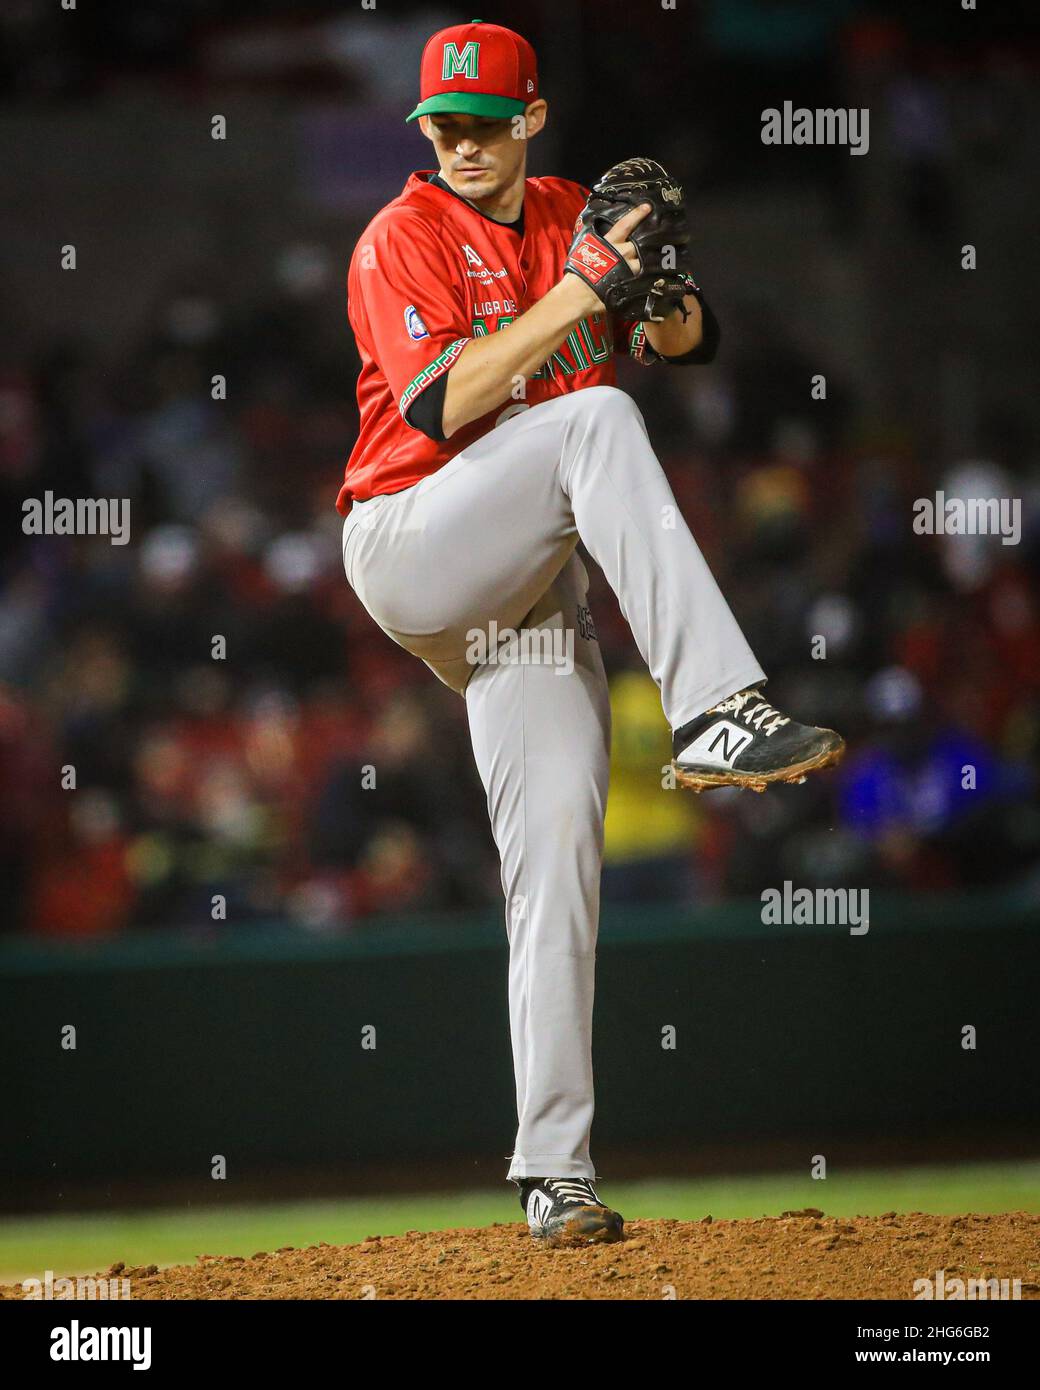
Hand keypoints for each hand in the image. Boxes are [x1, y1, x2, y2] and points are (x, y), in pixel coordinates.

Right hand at [559, 202, 652, 316]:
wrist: (579, 293)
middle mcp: (622, 253)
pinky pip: (640, 278)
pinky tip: (643, 278)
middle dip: (644, 242)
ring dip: (643, 261)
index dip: (637, 214)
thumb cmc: (578, 271)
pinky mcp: (629, 283)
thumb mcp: (584, 249)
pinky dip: (642, 277)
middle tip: (649, 240)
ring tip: (646, 263)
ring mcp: (627, 268)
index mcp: (610, 242)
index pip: (625, 224)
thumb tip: (596, 236)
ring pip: (642, 262)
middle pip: (639, 244)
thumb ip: (595, 242)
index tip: (647, 207)